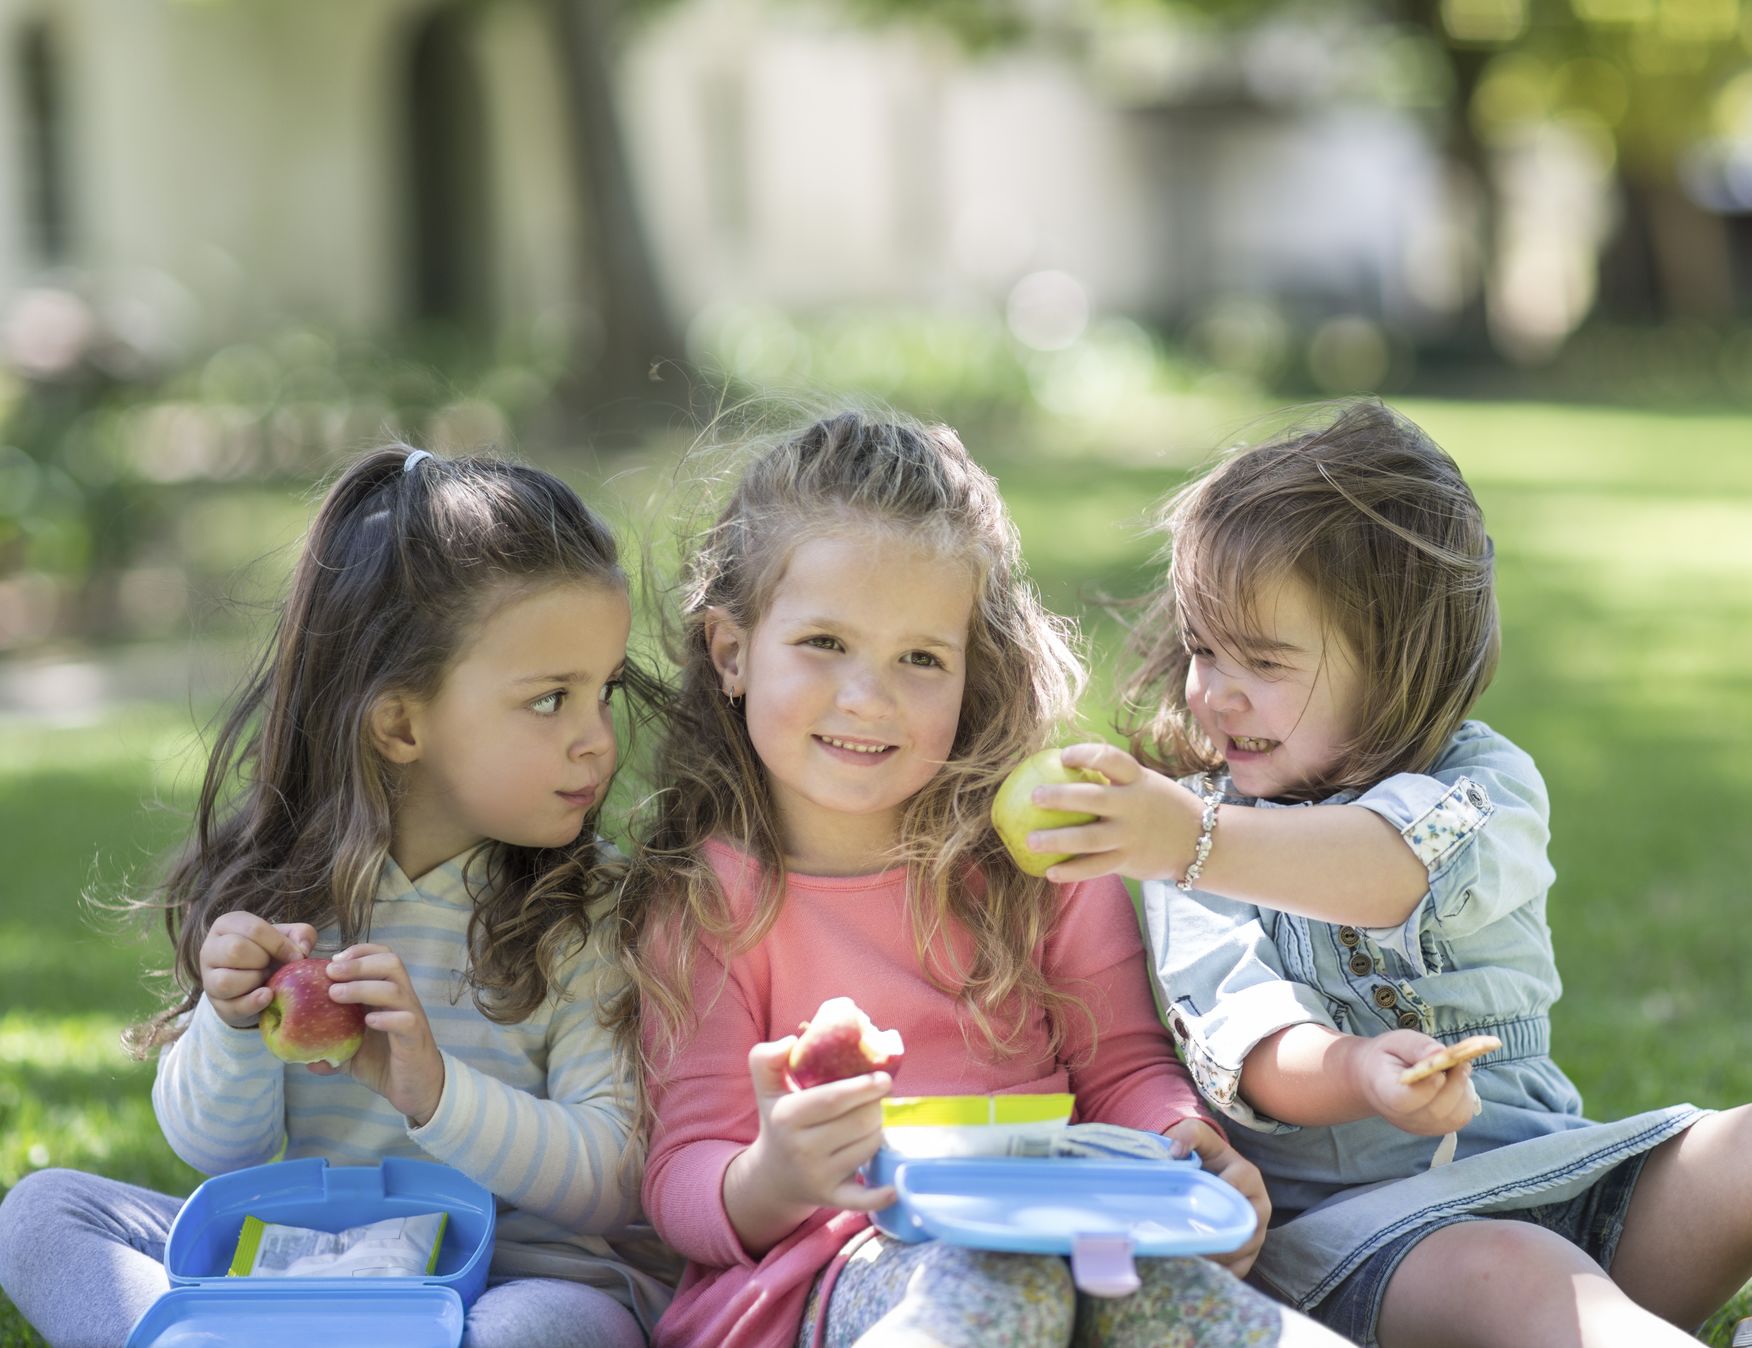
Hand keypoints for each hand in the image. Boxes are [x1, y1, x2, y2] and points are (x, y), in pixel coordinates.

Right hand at [198, 912, 317, 1028]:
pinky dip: (254, 1003)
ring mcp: (208, 977)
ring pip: (226, 980)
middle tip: (271, 965)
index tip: (297, 956)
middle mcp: (211, 948)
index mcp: (228, 924)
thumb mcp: (287, 937)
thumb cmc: (271, 953)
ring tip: (265, 979)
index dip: (280, 944)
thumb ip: (301, 935)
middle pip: (235, 950)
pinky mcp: (215, 1003)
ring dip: (254, 980)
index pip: (253, 929)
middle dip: (262, 960)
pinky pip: (232, 1005)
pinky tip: (267, 996)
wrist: (256, 983)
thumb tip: (302, 950)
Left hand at [313, 944, 444, 1125]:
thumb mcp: (352, 1054)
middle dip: (358, 963)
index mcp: (388, 996)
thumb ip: (331, 1049)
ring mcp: (411, 1017)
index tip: (332, 960)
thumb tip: (301, 1057)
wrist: (416, 1089)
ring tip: (336, 994)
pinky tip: (367, 1022)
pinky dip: (386, 1017)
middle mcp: (402, 1000)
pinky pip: (405, 1020)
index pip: (382, 958)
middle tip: (331, 972)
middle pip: (391, 963)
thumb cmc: (386, 1063)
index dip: (360, 951)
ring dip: (363, 987)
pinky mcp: (414, 1039)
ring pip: (395, 989)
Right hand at [730, 1039, 893, 1222]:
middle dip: (875, 1106)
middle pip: (859, 1122)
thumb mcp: (767, 1088)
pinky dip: (878, 1196)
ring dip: (877, 1130)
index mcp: (787, 1117)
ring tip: (868, 1122)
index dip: (863, 1087)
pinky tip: (893, 1188)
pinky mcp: (830, 1198)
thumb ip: (768, 1058)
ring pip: (868, 1147)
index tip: (884, 1079)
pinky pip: (860, 1199)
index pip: (833, 1099)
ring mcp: (817, 1176)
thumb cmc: (779, 1121)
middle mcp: (801, 1149)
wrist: (772, 1175)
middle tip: (876, 1099)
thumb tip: (792, 1040)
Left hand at [1026, 742, 1204, 883]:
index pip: (1111, 759)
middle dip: (1061, 797)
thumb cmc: (1161, 807)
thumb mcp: (1146, 784)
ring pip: (1088, 839)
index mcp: (1139, 780)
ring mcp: (1131, 835)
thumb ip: (1115, 779)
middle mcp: (1134, 805)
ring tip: (1030, 840)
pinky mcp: (1129, 861)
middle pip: (1093, 799)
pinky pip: (1095, 868)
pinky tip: (1049, 872)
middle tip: (1033, 796)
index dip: (1086, 754)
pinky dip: (1071, 871)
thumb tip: (1065, 768)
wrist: (1201, 842)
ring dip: (1056, 840)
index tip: (1063, 756)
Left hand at [1165, 1117, 1269, 1277]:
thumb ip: (1188, 1134)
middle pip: (1247, 1228)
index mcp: (1248, 1175)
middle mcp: (1259, 1205)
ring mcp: (1257, 1230)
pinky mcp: (1250, 1249)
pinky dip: (1223, 1272)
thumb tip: (1175, 1152)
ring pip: (1246, 1252)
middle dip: (1221, 1237)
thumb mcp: (1197, 1134)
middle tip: (1192, 1243)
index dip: (1216, 1199)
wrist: (1208, 1171)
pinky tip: (1201, 1269)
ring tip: (1192, 1258)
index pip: (1236, 1190)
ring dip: (1221, 1258)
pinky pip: (1242, 1267)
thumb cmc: (1202, 1152)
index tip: (1192, 1207)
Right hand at [1349, 1030, 1480, 1135]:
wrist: (1377, 1079)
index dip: (1426, 1089)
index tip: (1439, 1072)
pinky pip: (1461, 1116)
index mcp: (1384, 1092)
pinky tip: (1457, 1082)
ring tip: (1458, 1069)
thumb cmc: (1388, 1057)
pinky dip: (1466, 1097)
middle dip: (1455, 1085)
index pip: (1404, 1100)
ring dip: (1463, 1090)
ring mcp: (1420, 1127)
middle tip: (1461, 1061)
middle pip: (1435, 1110)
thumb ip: (1416, 1046)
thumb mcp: (1395, 1042)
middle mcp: (1402, 1117)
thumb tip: (1441, 1052)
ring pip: (1454, 1116)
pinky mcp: (1436, 1129)